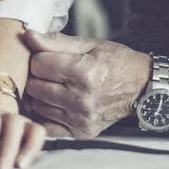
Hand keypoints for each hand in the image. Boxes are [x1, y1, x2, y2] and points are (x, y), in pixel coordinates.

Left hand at [22, 31, 152, 139]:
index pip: (38, 64)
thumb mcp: (89, 44)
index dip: (38, 57)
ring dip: (40, 95)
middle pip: (35, 86)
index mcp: (84, 72)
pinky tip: (55, 103)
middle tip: (47, 70)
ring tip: (53, 85)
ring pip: (38, 106)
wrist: (141, 88)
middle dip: (36, 76)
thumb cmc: (115, 62)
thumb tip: (28, 36)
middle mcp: (82, 99)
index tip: (46, 56)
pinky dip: (46, 114)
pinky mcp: (81, 132)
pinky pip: (48, 125)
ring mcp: (81, 119)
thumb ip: (56, 41)